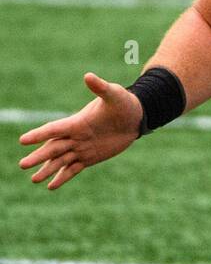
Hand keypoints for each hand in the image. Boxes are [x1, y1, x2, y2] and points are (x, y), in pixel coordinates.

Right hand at [18, 73, 143, 189]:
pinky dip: (62, 177)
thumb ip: (100, 87)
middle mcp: (75, 136)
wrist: (135, 117)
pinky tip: (51, 186)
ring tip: (33, 180)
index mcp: (77, 122)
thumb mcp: (114, 94)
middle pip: (52, 148)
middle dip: (38, 156)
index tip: (23, 140)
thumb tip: (88, 76)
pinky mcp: (89, 157)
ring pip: (60, 161)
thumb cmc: (123, 103)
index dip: (39, 135)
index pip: (54, 129)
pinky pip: (73, 169)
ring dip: (47, 170)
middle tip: (22, 165)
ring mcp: (81, 148)